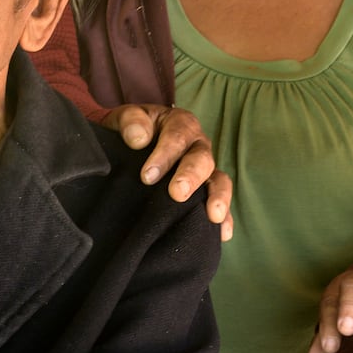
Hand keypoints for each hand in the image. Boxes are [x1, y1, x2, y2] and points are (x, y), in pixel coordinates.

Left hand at [102, 104, 234, 239]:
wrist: (130, 143)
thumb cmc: (132, 130)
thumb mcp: (127, 118)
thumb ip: (131, 122)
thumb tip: (138, 139)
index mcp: (180, 124)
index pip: (177, 137)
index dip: (164, 156)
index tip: (147, 176)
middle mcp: (197, 145)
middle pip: (202, 159)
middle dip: (191, 177)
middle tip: (177, 194)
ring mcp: (204, 170)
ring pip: (218, 180)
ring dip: (217, 197)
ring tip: (214, 215)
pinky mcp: (205, 191)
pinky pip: (218, 202)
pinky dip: (225, 218)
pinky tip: (223, 234)